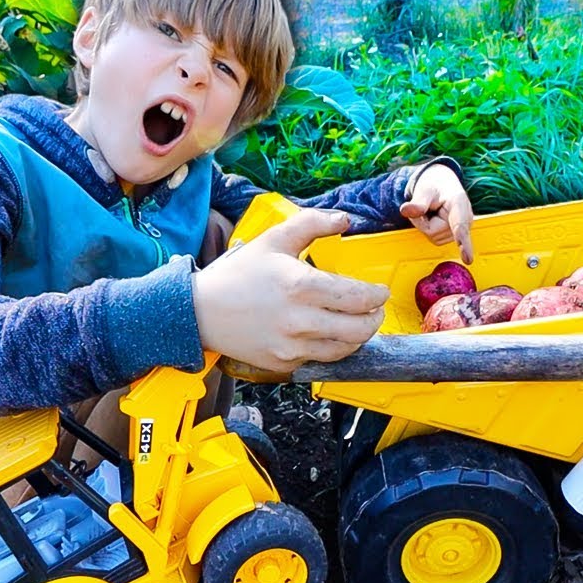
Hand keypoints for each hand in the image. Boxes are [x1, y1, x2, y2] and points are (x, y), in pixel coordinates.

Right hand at [193, 207, 389, 371]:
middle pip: (359, 329)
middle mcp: (299, 321)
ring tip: (358, 322)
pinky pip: (319, 359)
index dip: (376, 296)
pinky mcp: (284, 364)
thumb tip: (345, 219)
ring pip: (344, 349)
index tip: (380, 292)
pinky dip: (330, 347)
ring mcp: (292, 347)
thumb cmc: (238, 274)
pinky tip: (327, 333)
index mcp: (301, 286)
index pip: (358, 298)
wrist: (201, 312)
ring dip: (358, 336)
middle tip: (376, 310)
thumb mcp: (274, 239)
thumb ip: (312, 224)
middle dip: (375, 319)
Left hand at [400, 163, 474, 263]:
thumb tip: (405, 210)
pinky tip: (436, 218)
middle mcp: (465, 218)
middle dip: (422, 221)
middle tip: (428, 206)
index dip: (463, 243)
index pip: (460, 226)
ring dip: (426, 225)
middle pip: (433, 232)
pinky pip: (436, 239)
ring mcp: (463, 229)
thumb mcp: (424, 190)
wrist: (443, 185)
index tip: (467, 258)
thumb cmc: (435, 187)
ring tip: (434, 211)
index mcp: (459, 203)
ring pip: (434, 237)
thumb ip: (417, 202)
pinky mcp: (456, 236)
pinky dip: (430, 229)